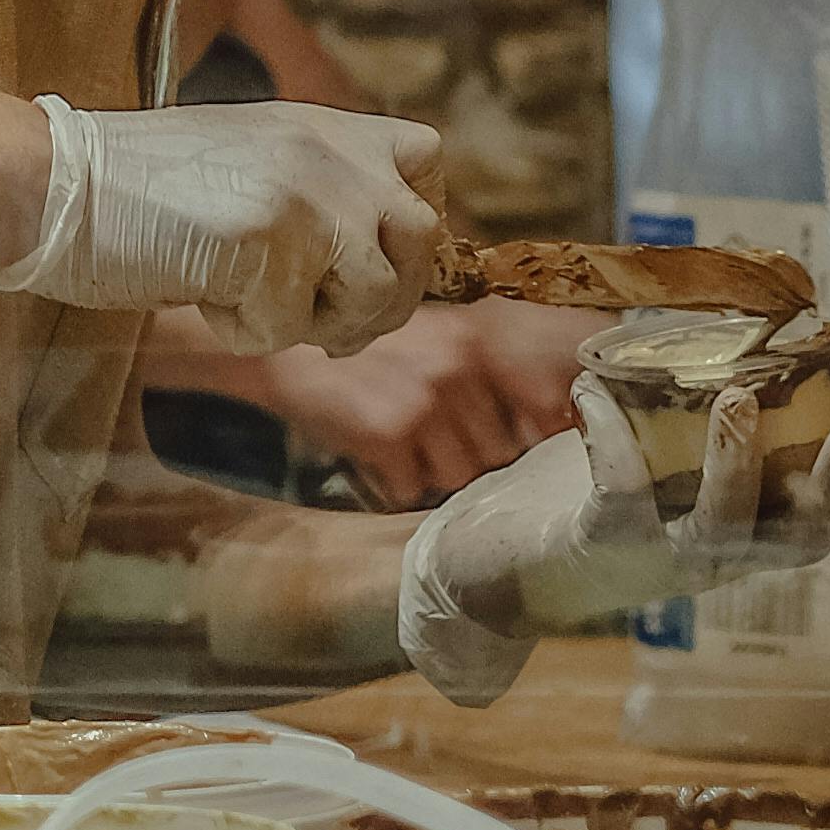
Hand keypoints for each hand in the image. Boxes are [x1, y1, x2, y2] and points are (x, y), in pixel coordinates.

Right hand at [0, 95, 446, 351]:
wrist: (52, 184)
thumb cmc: (134, 192)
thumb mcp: (248, 167)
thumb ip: (319, 200)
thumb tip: (386, 276)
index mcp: (319, 123)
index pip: (425, 161)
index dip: (407, 226)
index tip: (360, 262)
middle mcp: (324, 148)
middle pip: (418, 242)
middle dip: (376, 299)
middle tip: (314, 318)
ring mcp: (300, 190)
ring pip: (374, 292)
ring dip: (317, 321)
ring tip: (247, 300)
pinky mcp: (264, 238)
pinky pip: (290, 326)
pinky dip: (245, 330)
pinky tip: (200, 295)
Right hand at [258, 296, 603, 503]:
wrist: (286, 350)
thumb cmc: (363, 351)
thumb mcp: (431, 340)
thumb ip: (479, 372)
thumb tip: (541, 424)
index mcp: (474, 343)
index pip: (543, 405)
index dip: (541, 435)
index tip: (536, 446)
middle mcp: (457, 371)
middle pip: (498, 453)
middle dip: (470, 454)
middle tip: (432, 436)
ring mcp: (424, 404)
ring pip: (458, 476)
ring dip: (431, 470)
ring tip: (401, 441)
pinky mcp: (388, 435)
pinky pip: (412, 489)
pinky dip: (394, 482)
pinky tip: (374, 451)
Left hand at [394, 369, 829, 707]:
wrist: (501, 568)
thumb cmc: (604, 497)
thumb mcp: (677, 458)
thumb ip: (724, 415)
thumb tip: (765, 334)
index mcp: (755, 526)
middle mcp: (724, 552)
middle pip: (803, 530)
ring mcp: (664, 556)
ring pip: (720, 525)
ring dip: (734, 465)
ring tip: (740, 400)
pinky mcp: (600, 545)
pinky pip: (618, 493)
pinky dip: (611, 437)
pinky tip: (594, 386)